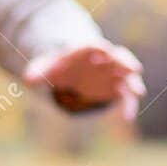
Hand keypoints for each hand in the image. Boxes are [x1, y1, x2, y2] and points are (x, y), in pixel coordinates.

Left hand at [23, 40, 144, 123]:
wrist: (73, 73)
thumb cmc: (59, 67)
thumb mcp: (46, 68)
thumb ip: (38, 72)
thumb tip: (28, 79)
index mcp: (87, 51)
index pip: (94, 47)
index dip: (99, 49)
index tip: (103, 50)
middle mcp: (105, 60)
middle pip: (118, 57)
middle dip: (124, 62)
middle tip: (133, 68)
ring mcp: (114, 73)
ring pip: (127, 76)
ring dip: (133, 82)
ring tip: (138, 92)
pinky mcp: (117, 88)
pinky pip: (126, 96)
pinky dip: (129, 105)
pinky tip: (127, 118)